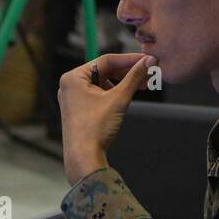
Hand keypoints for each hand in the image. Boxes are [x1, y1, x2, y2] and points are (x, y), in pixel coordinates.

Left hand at [57, 52, 154, 184]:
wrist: (84, 158)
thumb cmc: (94, 129)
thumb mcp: (119, 99)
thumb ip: (134, 77)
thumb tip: (148, 62)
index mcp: (74, 78)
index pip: (107, 60)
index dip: (130, 59)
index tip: (147, 60)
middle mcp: (71, 85)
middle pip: (105, 71)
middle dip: (128, 72)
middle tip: (148, 73)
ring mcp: (74, 98)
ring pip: (104, 82)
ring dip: (124, 83)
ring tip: (142, 85)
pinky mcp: (79, 109)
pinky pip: (100, 93)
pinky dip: (115, 93)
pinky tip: (129, 95)